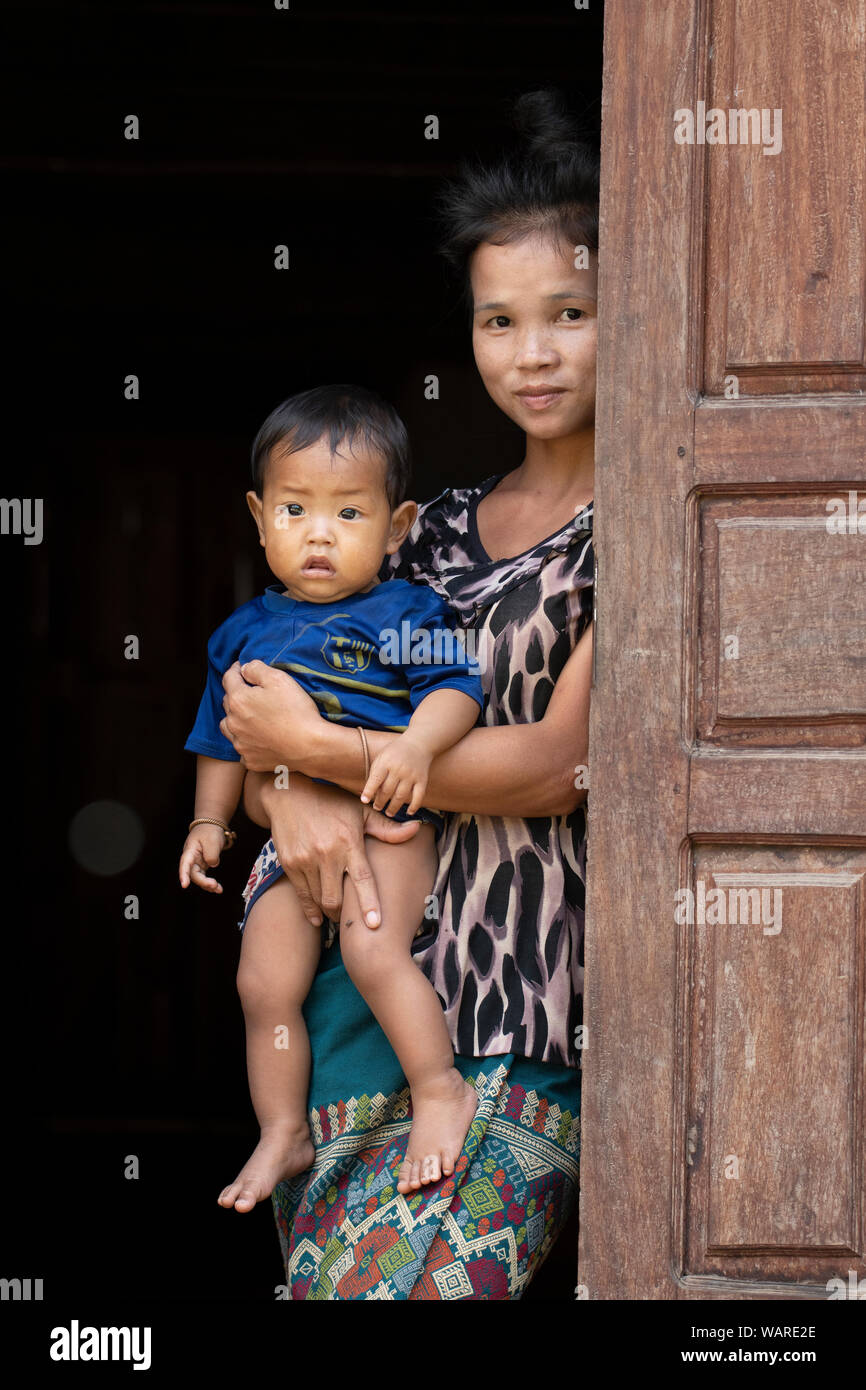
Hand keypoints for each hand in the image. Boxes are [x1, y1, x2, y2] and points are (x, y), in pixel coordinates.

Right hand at [179, 824, 226, 893]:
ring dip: (207, 885)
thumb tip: (212, 865)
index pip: (185, 864)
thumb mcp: (212, 841)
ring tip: (219, 890)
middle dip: (202, 881)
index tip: (184, 885)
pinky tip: (217, 888)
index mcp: (190, 851)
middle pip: (193, 874)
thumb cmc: (210, 831)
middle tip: (214, 885)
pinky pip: (204, 877)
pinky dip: (210, 883)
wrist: (211, 825)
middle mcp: (190, 858)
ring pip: (198, 877)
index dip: (184, 875)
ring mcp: (196, 863)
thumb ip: (211, 855)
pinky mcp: (202, 865)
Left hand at [219, 660, 320, 771]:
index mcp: (238, 700)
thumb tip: (245, 668)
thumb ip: (257, 669)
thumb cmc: (296, 711)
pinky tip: (260, 737)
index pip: (229, 678)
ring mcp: (240, 744)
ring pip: (229, 727)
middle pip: (228, 702)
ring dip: (236, 719)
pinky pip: (242, 746)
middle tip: (253, 692)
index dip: (236, 669)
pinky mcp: (250, 760)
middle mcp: (233, 723)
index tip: (242, 667)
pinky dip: (247, 740)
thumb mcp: (279, 679)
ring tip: (250, 716)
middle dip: (237, 694)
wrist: (311, 747)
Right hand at [262, 774, 419, 926]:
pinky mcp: (289, 863)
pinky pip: (302, 895)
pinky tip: (316, 917)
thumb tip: (417, 829)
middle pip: (336, 898)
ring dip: (329, 912)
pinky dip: (310, 910)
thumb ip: (387, 828)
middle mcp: (326, 853)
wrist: (290, 793)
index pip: (362, 878)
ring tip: (336, 915)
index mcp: (348, 842)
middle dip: (344, 915)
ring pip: (319, 899)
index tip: (375, 925)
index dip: (369, 903)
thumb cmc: (332, 801)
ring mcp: (306, 859)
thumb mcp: (361, 811)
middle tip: (351, 921)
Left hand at [360, 735, 431, 815]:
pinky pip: (418, 797)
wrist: (418, 743)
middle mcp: (399, 769)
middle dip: (380, 802)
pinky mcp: (422, 780)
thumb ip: (374, 774)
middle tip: (377, 807)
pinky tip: (408, 812)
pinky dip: (414, 806)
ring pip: (401, 796)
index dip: (369, 791)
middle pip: (387, 791)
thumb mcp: (382, 758)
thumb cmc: (395, 753)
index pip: (376, 779)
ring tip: (389, 812)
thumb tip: (366, 793)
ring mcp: (411, 775)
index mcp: (386, 762)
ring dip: (394, 807)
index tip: (364, 800)